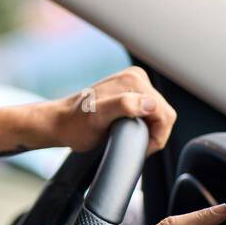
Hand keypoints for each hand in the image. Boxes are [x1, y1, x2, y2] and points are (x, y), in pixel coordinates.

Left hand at [0, 68, 176, 164]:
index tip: (140, 147)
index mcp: (133, 80)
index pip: (164, 113)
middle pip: (163, 112)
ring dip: (148, 129)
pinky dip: (143, 123)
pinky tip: (128, 129)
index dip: (157, 136)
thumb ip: (124, 106)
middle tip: (134, 146)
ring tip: (128, 137)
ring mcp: (133, 82)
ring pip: (157, 112)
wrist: (60, 122)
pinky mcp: (130, 90)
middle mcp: (135, 77)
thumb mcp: (98, 118)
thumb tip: (149, 104)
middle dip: (154, 133)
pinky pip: (148, 110)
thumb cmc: (75, 125)